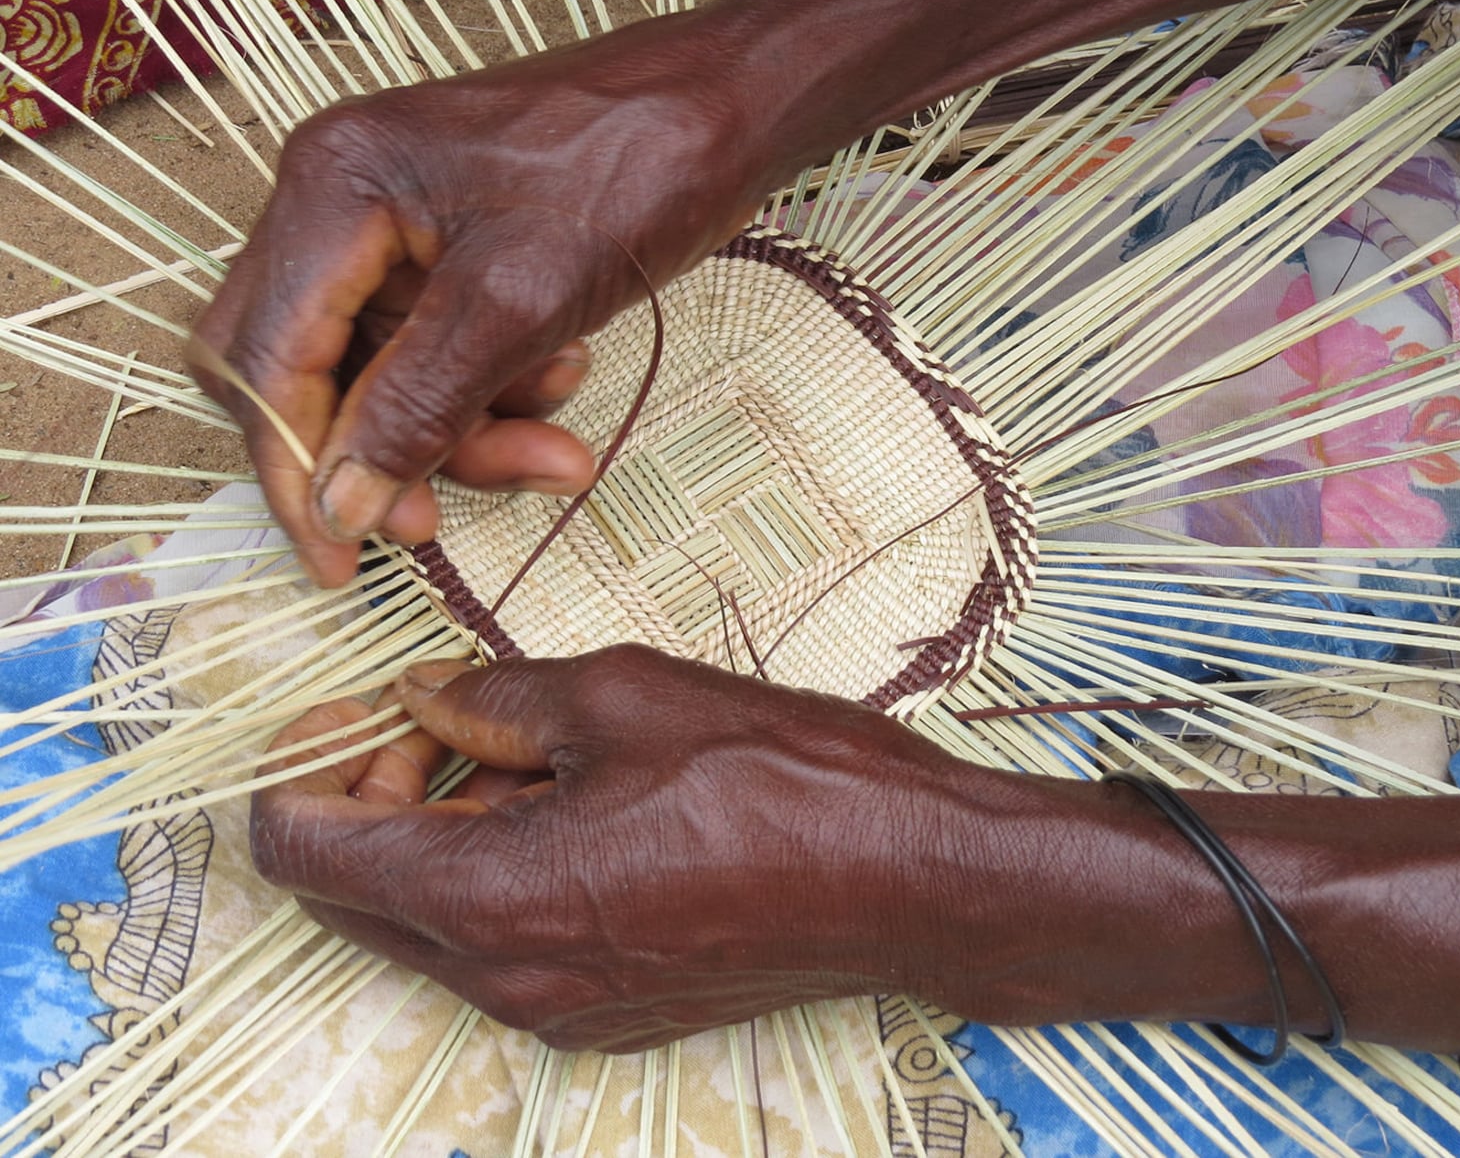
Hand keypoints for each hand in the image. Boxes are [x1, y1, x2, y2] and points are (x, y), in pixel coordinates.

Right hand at [190, 15, 773, 586]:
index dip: (293, 470)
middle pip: (310, 370)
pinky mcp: (450, 243)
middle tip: (435, 518)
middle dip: (379, 448)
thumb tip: (340, 504)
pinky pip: (438, 347)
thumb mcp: (522, 301)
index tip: (336, 558)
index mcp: (335, 187)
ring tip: (557, 448)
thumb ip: (418, 407)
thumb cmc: (639, 167)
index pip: (265, 358)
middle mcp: (342, 197)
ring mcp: (397, 221)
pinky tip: (565, 374)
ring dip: (461, 426)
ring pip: (384, 373)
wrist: (733, 106)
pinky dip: (492, 388)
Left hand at [249, 645, 993, 1051]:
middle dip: (367, 800)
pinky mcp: (609, 1015)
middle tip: (433, 715)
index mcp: (490, 897)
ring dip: (434, 837)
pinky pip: (502, 948)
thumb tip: (421, 696)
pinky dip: (494, 876)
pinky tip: (568, 806)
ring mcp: (559, 1011)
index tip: (353, 705)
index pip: (308, 855)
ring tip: (514, 749)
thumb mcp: (623, 693)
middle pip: (353, 900)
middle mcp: (505, 980)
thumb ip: (495, 699)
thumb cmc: (776, 774)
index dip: (305, 768)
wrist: (906, 877)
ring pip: (430, 925)